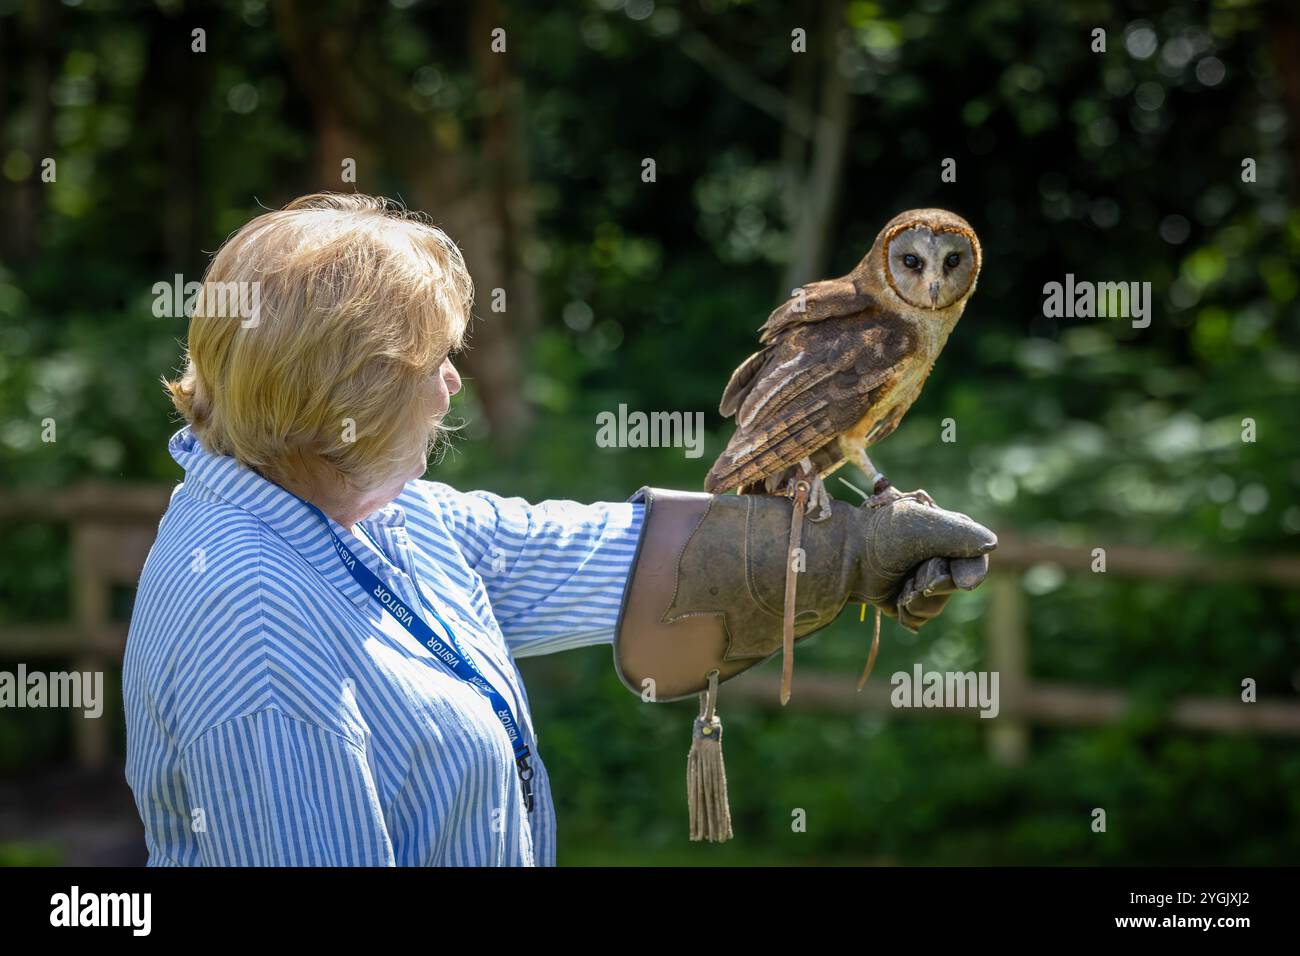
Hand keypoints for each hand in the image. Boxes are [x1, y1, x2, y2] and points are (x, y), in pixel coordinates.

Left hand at [854, 498, 996, 630]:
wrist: (844, 554)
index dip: (969, 573)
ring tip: (900, 584)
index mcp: (951, 533)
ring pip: (937, 606)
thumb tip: (992, 544)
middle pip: (956, 586)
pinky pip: (920, 619)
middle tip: (912, 573)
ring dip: (917, 600)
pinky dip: (906, 612)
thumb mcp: (920, 526)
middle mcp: (941, 557)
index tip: (962, 583)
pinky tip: (893, 598)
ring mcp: (924, 580)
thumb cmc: (880, 534)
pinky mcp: (908, 601)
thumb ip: (958, 535)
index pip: (977, 559)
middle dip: (932, 584)